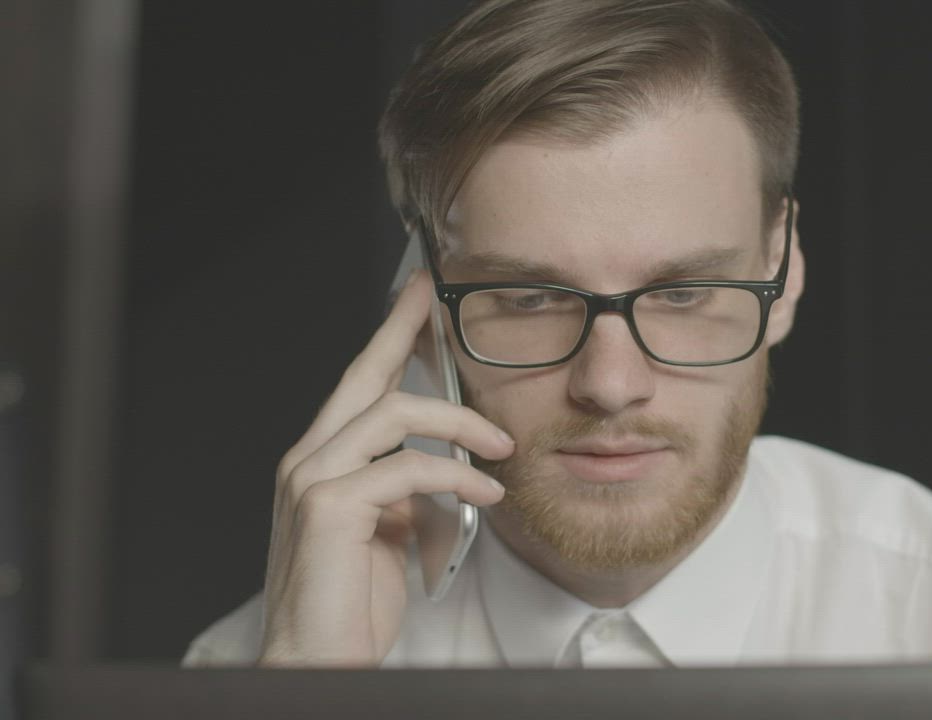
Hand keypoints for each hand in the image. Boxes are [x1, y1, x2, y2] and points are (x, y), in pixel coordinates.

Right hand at [258, 269, 513, 665]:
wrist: (317, 660)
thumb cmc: (350, 604)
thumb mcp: (386, 532)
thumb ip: (399, 491)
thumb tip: (438, 469)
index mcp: (321, 461)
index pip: (359, 386)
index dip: (389, 337)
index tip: (418, 300)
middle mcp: (308, 460)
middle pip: (364, 376)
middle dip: (404, 331)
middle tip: (436, 299)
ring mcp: (312, 480)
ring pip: (392, 415)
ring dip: (458, 424)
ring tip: (501, 446)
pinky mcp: (328, 508)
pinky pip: (405, 469)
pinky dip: (455, 476)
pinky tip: (487, 494)